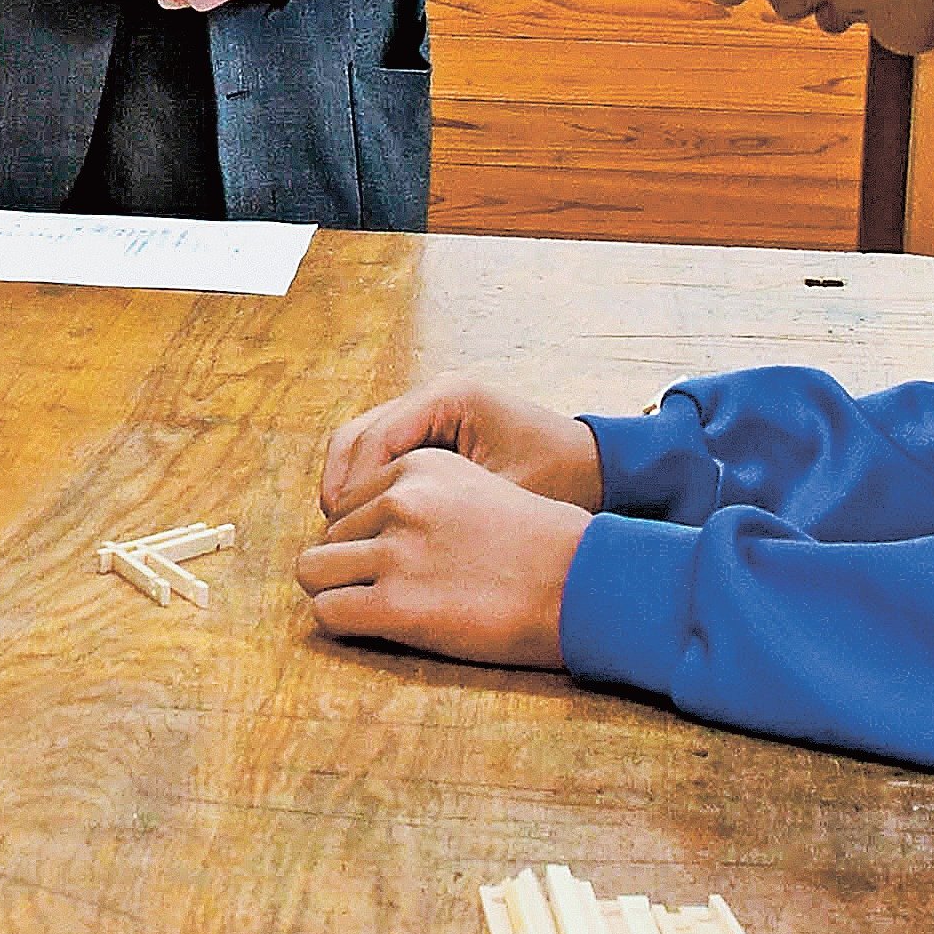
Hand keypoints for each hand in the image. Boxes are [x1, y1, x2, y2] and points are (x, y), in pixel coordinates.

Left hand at [295, 447, 589, 668]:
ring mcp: (396, 552)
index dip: (364, 536)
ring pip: (312, 570)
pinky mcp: (397, 604)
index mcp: (419, 466)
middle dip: (349, 563)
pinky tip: (373, 627)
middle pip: (328, 535)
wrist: (587, 586)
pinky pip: (327, 613)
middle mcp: (401, 501)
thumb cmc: (540, 548)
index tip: (395, 559)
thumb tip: (361, 526)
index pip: (349, 499)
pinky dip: (342, 623)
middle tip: (388, 589)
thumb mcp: (477, 489)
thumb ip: (421, 495)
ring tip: (373, 607)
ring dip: (336, 591)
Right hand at [317, 374, 601, 520]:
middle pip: (358, 434)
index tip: (346, 534)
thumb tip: (383, 541)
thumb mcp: (504, 497)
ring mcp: (429, 407)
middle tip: (337, 535)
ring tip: (348, 533)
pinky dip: (369, 483)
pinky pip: (383, 451)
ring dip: (350, 484)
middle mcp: (431, 392)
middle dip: (342, 484)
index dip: (354, 488)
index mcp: (448, 396)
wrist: (597, 465)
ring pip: (362, 441)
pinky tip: (370, 522)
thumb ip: (446, 511)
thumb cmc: (561, 480)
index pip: (376, 439)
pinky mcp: (431, 427)